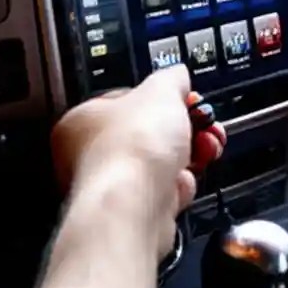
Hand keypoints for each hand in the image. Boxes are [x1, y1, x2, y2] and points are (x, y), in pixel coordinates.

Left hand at [50, 66, 225, 257]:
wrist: (136, 205)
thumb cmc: (133, 148)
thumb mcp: (161, 91)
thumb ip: (171, 79)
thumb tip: (178, 75)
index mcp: (82, 119)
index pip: (127, 101)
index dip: (161, 98)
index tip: (185, 98)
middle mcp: (90, 155)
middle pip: (149, 134)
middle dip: (185, 128)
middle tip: (202, 124)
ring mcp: (113, 187)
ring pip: (161, 165)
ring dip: (190, 155)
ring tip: (206, 148)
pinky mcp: (134, 212)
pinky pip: (165, 192)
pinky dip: (181, 186)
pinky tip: (185, 179)